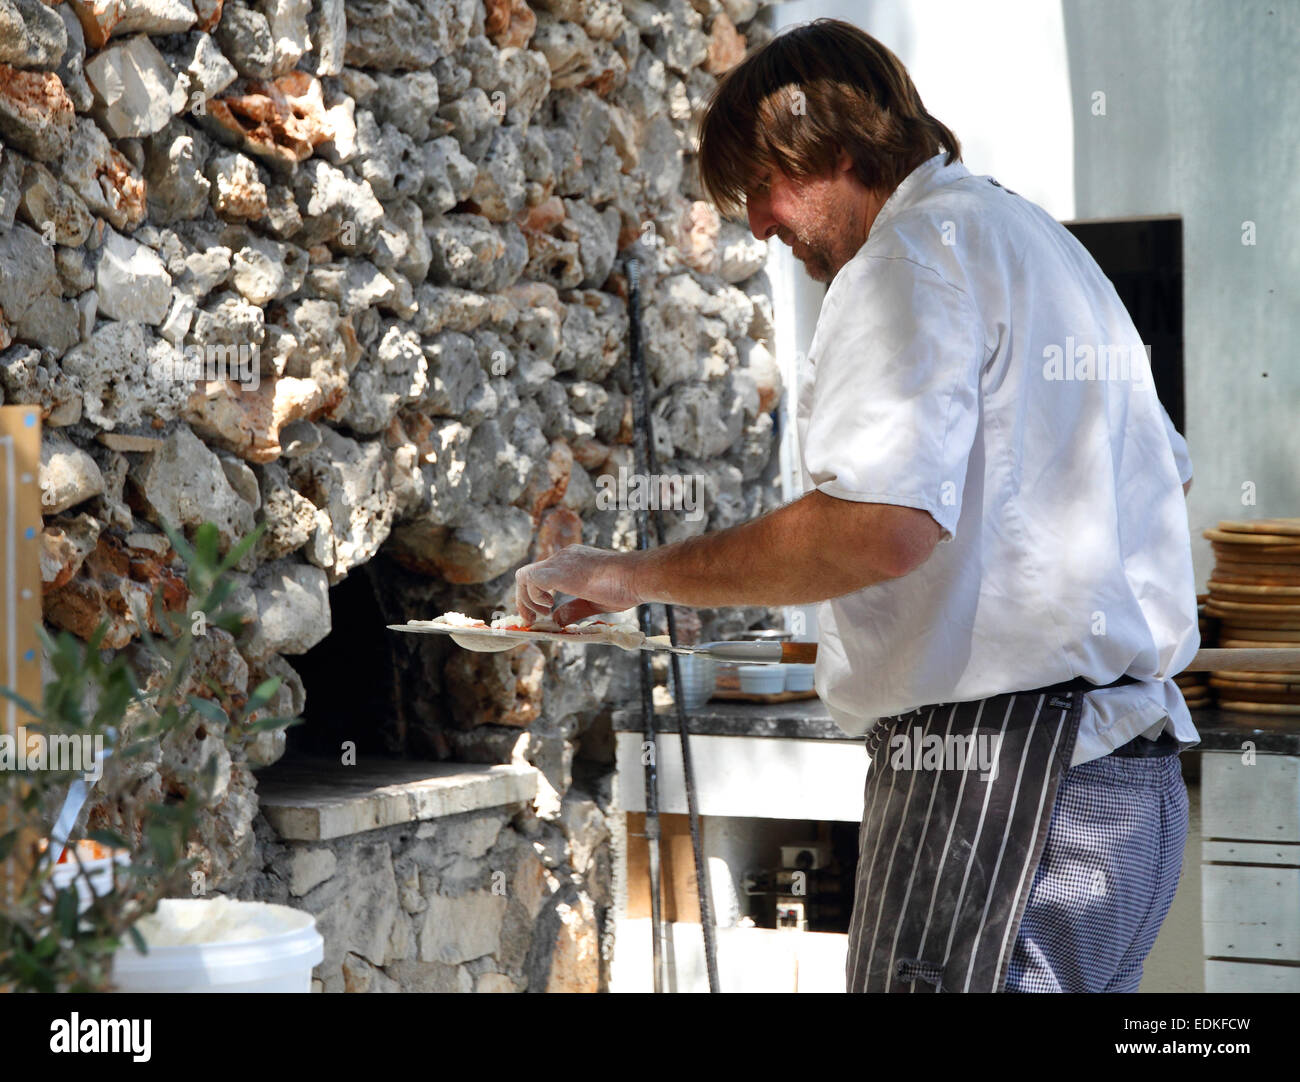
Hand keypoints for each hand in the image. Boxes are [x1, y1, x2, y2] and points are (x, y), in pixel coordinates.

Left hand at [515, 545, 642, 625]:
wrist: (636, 576)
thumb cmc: (624, 587)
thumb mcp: (594, 602)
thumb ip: (573, 609)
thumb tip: (556, 619)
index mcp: (572, 562)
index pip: (543, 574)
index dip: (535, 595)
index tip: (541, 614)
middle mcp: (563, 558)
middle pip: (528, 574)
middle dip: (524, 599)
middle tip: (531, 620)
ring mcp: (559, 562)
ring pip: (524, 576)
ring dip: (526, 600)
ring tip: (543, 614)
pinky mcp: (558, 572)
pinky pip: (530, 580)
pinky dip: (532, 597)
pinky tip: (548, 607)